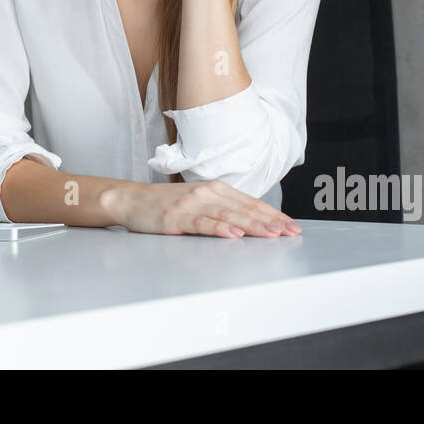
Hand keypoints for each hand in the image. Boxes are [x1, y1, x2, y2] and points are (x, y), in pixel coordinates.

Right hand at [101, 179, 302, 237]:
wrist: (131, 199)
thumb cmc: (166, 203)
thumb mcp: (199, 201)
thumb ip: (223, 207)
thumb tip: (253, 220)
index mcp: (215, 189)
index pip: (251, 202)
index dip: (273, 214)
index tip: (291, 225)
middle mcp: (207, 193)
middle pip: (244, 208)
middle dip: (270, 221)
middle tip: (290, 232)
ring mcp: (191, 205)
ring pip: (228, 215)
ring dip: (252, 225)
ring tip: (271, 233)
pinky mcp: (176, 218)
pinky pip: (202, 223)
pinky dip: (219, 228)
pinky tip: (233, 234)